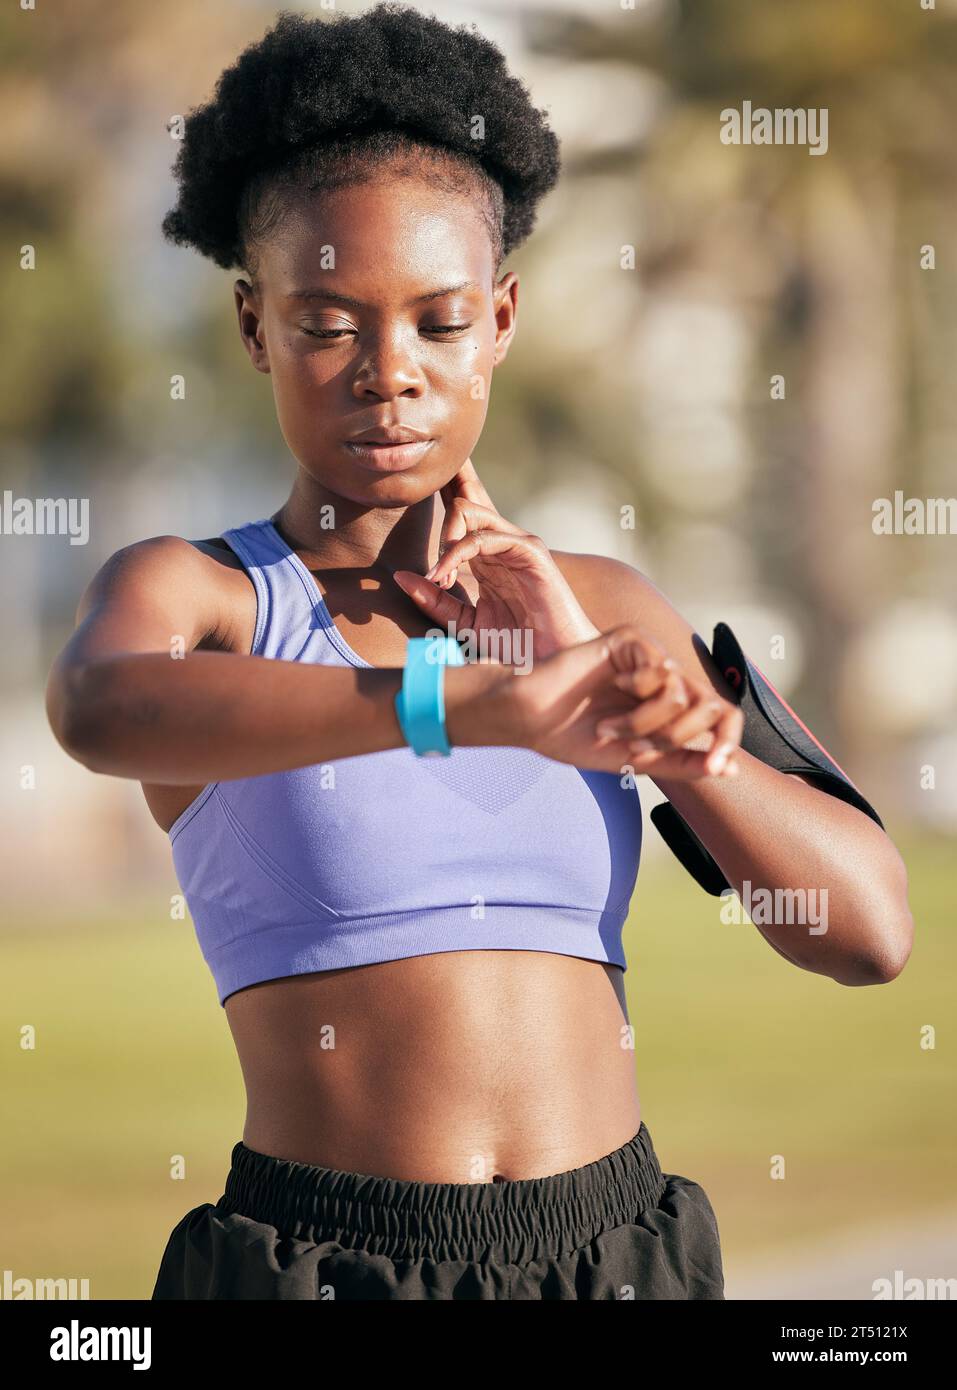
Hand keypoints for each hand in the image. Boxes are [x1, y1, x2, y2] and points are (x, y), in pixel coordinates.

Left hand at [393, 458, 599, 660]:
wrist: (551, 664)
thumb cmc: (515, 646)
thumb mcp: (463, 622)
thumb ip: (434, 599)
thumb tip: (399, 576)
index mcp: (487, 555)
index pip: (460, 515)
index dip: (438, 501)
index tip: (415, 520)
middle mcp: (502, 543)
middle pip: (461, 501)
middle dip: (437, 515)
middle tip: (432, 570)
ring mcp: (517, 544)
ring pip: (469, 511)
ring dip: (444, 541)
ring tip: (438, 577)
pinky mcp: (530, 551)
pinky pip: (484, 537)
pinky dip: (457, 554)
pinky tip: (444, 578)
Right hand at [486, 623, 742, 778]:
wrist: (531, 720)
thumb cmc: (575, 737)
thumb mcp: (638, 759)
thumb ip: (683, 762)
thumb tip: (730, 769)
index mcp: (671, 706)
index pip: (723, 717)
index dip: (728, 742)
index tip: (716, 768)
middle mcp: (666, 678)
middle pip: (709, 706)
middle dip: (673, 737)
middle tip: (635, 749)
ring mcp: (649, 657)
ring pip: (681, 693)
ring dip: (644, 722)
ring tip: (608, 727)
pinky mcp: (630, 639)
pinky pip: (659, 669)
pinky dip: (636, 691)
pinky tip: (610, 688)